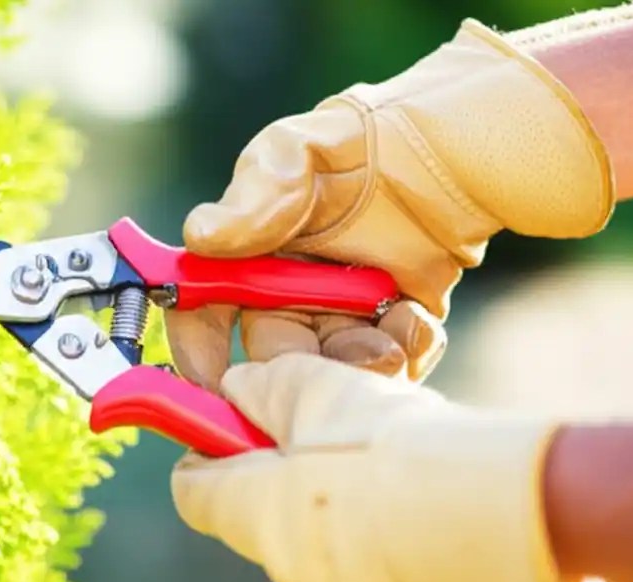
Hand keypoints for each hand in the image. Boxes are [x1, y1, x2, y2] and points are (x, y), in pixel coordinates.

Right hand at [167, 18, 614, 390]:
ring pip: (336, 375)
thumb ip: (251, 198)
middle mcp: (285, 303)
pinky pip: (393, 365)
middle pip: (274, 364)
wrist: (432, 150)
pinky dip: (407, 351)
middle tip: (337, 355)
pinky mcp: (390, 331)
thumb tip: (201, 236)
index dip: (200, 355)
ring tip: (389, 332)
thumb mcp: (291, 156)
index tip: (217, 384)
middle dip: (302, 374)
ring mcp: (338, 321)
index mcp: (244, 268)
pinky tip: (414, 318)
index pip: (202, 318)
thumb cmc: (347, 146)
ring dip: (360, 365)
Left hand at [170, 353, 632, 581]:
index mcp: (244, 507)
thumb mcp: (309, 388)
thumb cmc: (371, 447)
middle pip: (261, 513)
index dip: (210, 450)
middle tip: (329, 428)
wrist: (462, 518)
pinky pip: (374, 568)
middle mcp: (279, 560)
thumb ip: (267, 386)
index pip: (192, 489)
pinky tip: (421, 499)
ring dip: (342, 502)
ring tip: (388, 458)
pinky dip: (385, 535)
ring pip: (323, 539)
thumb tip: (238, 387)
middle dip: (286, 472)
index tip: (235, 420)